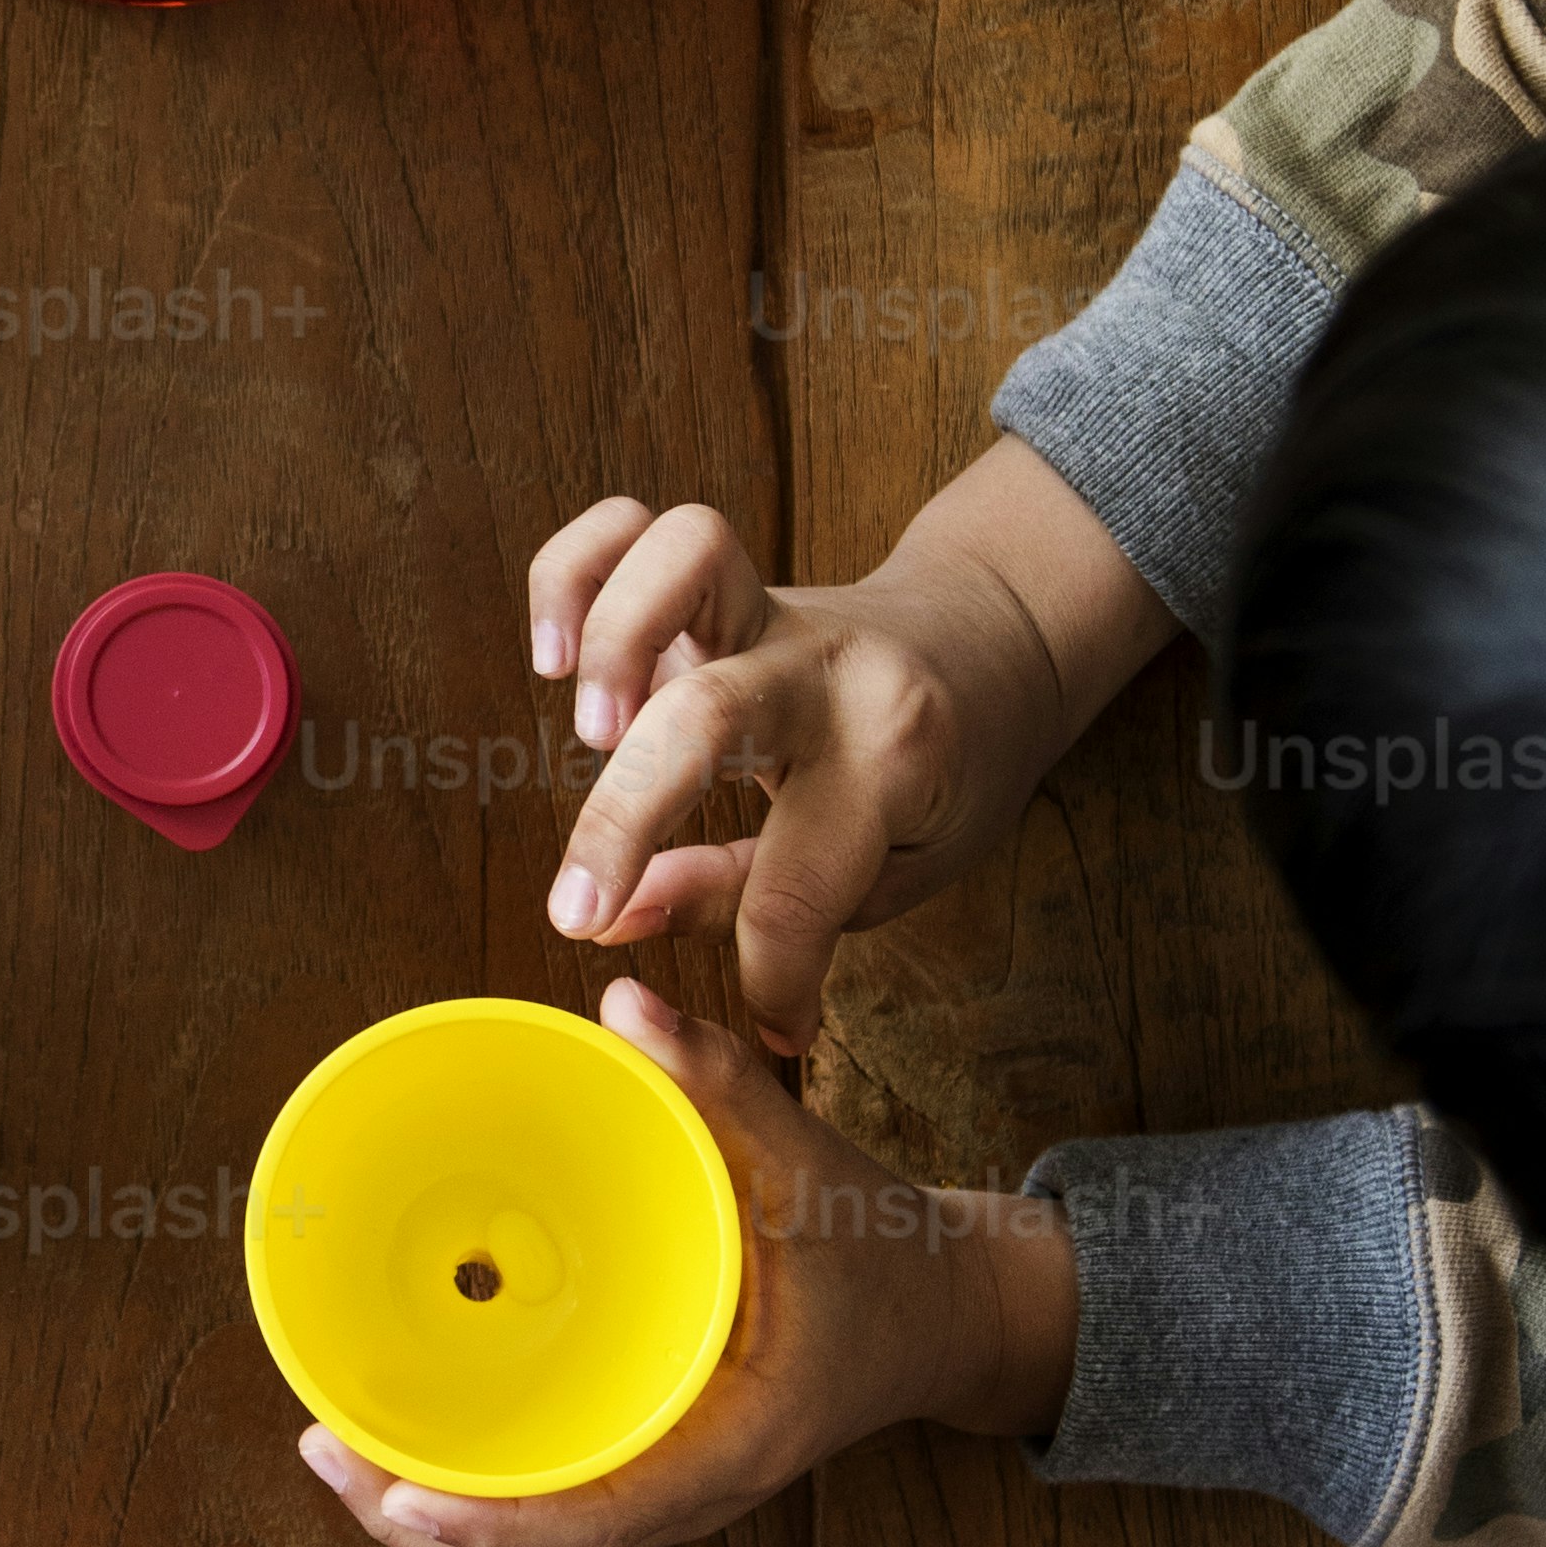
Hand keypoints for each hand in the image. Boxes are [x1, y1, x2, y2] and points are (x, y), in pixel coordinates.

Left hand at [294, 984, 1076, 1546]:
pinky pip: (555, 1514)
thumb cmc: (881, 1249)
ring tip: (341, 1450)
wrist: (951, 1310)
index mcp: (731, 1445)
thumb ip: (719, 1083)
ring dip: (436, 1525)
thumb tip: (622, 1003)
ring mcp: (670, 1489)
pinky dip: (480, 1497)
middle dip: (425, 1530)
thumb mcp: (810, 1162)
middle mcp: (692, 1491)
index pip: (595, 1525)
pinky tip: (414, 1434)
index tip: (397, 1495)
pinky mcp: (654, 1465)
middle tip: (327, 1449)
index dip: (491, 1525)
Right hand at [528, 467, 1136, 1043]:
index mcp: (892, 759)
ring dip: (612, 636)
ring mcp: (772, 607)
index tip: (771, 1020)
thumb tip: (619, 926)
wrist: (992, 649)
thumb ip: (750, 899)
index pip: (802, 889)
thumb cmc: (943, 779)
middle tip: (572, 911)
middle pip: (709, 718)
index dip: (771, 976)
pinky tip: (553, 652)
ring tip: (587, 728)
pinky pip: (633, 526)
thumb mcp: (894, 867)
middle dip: (624, 820)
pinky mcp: (721, 578)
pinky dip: (574, 572)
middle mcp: (827, 669)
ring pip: (685, 556)